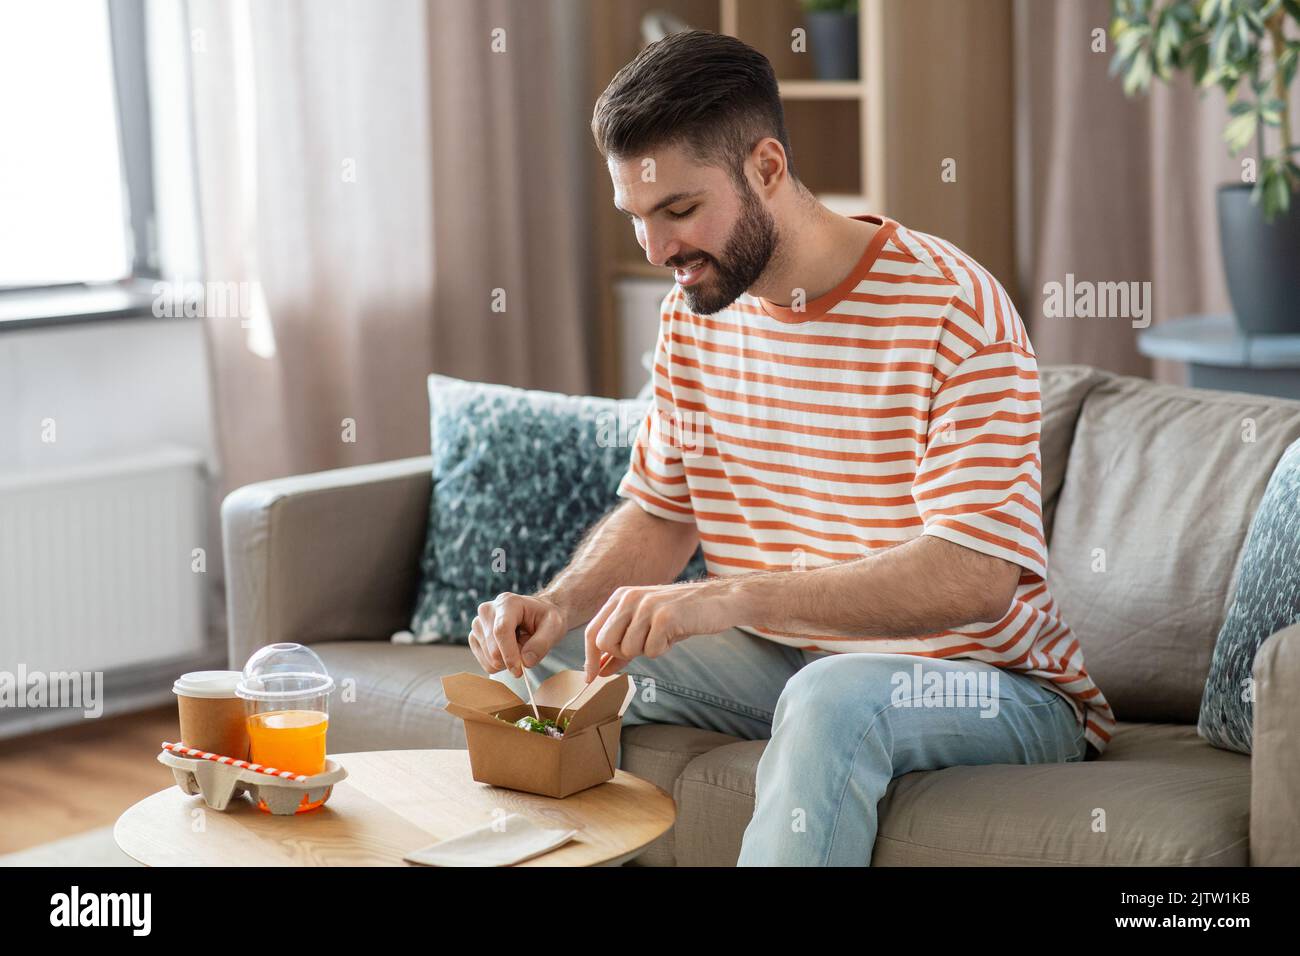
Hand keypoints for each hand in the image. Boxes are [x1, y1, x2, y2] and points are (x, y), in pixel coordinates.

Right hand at [469, 592, 568, 677]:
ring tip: (518, 646)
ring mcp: (477, 624)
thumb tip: (526, 662)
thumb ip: (542, 643)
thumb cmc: (545, 619)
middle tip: (527, 649)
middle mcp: (487, 610)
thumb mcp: (554, 626)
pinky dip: (499, 664)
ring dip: (507, 661)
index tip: (519, 671)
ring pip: (489, 659)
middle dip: (513, 658)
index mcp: (507, 603)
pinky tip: (509, 650)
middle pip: (493, 649)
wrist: (537, 615)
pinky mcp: (474, 637)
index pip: (501, 630)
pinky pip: (485, 663)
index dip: (509, 654)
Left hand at [583, 581, 734, 680]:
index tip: (591, 678)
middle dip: (622, 654)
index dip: (589, 658)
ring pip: (628, 649)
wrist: (717, 600)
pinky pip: (652, 651)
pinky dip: (663, 649)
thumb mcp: (646, 627)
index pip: (592, 632)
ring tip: (664, 635)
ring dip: (647, 650)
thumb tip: (598, 670)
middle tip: (645, 646)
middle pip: (605, 643)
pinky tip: (674, 634)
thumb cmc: (681, 615)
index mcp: (621, 597)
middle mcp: (629, 598)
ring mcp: (647, 605)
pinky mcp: (665, 616)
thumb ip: (621, 646)